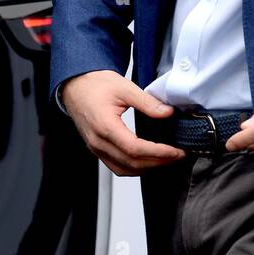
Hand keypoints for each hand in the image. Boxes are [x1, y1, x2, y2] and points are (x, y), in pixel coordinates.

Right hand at [61, 70, 184, 176]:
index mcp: (105, 126)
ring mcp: (96, 148)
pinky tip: (148, 161)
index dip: (159, 153)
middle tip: (178, 155)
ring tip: (166, 159)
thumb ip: (148, 102)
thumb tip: (168, 113)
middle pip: (131, 163)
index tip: (176, 151)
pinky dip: (134, 168)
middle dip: (158, 162)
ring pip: (123, 169)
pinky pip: (116, 166)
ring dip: (147, 168)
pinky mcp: (96, 149)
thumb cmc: (95, 84)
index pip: (135, 149)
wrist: (75, 85)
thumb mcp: (125, 87)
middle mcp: (98, 141)